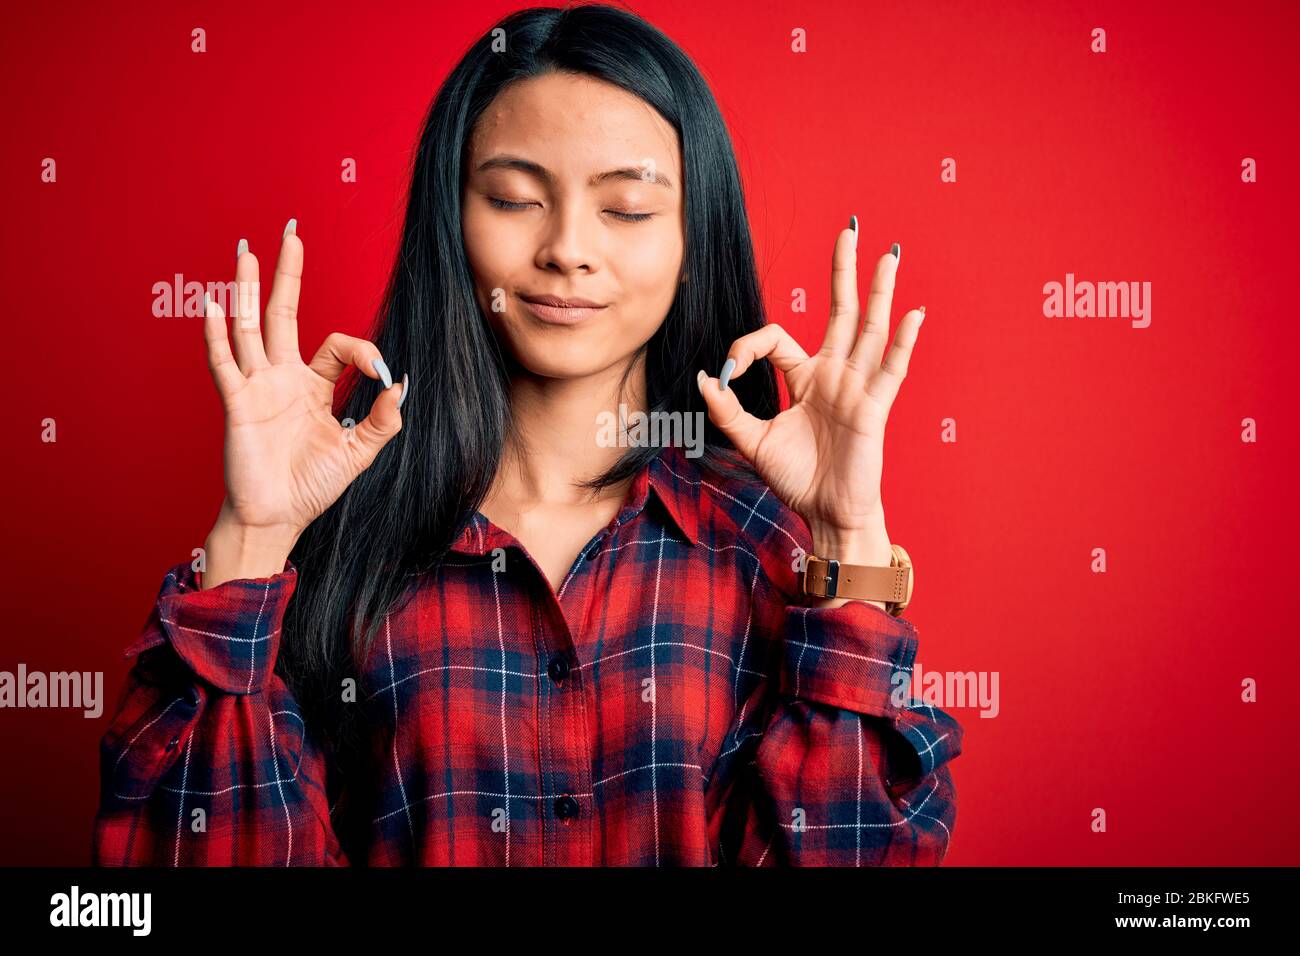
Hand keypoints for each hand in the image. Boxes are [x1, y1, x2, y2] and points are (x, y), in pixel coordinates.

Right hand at [203, 221, 407, 554]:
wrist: (278, 517)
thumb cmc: (312, 486)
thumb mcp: (359, 452)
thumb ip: (383, 420)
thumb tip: (400, 384)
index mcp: (313, 386)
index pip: (337, 345)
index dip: (363, 350)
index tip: (380, 373)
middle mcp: (282, 378)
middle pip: (283, 313)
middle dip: (288, 274)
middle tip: (290, 233)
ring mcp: (257, 387)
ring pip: (250, 327)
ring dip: (246, 289)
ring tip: (247, 252)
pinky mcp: (238, 403)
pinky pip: (225, 363)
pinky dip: (218, 335)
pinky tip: (214, 305)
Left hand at [697, 220, 923, 600]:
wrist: (826, 514)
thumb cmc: (798, 478)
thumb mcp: (752, 442)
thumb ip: (727, 410)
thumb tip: (703, 377)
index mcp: (806, 378)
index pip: (776, 339)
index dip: (747, 346)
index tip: (727, 371)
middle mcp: (835, 374)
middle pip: (840, 311)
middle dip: (843, 271)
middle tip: (849, 229)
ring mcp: (857, 387)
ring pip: (869, 329)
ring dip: (880, 291)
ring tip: (890, 254)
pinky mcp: (873, 408)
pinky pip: (891, 370)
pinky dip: (902, 342)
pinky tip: (913, 313)